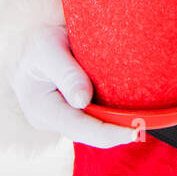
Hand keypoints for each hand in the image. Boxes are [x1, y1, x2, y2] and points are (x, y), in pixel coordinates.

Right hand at [10, 25, 139, 147]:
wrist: (30, 43)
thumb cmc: (38, 42)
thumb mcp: (48, 48)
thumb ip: (66, 73)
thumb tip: (82, 100)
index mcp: (42, 110)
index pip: (80, 128)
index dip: (110, 133)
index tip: (136, 130)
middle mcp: (51, 120)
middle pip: (90, 133)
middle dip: (117, 131)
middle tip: (146, 124)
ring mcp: (61, 118)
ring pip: (94, 126)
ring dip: (116, 123)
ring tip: (142, 118)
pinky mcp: (70, 112)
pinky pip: (94, 117)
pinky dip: (111, 114)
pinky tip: (129, 109)